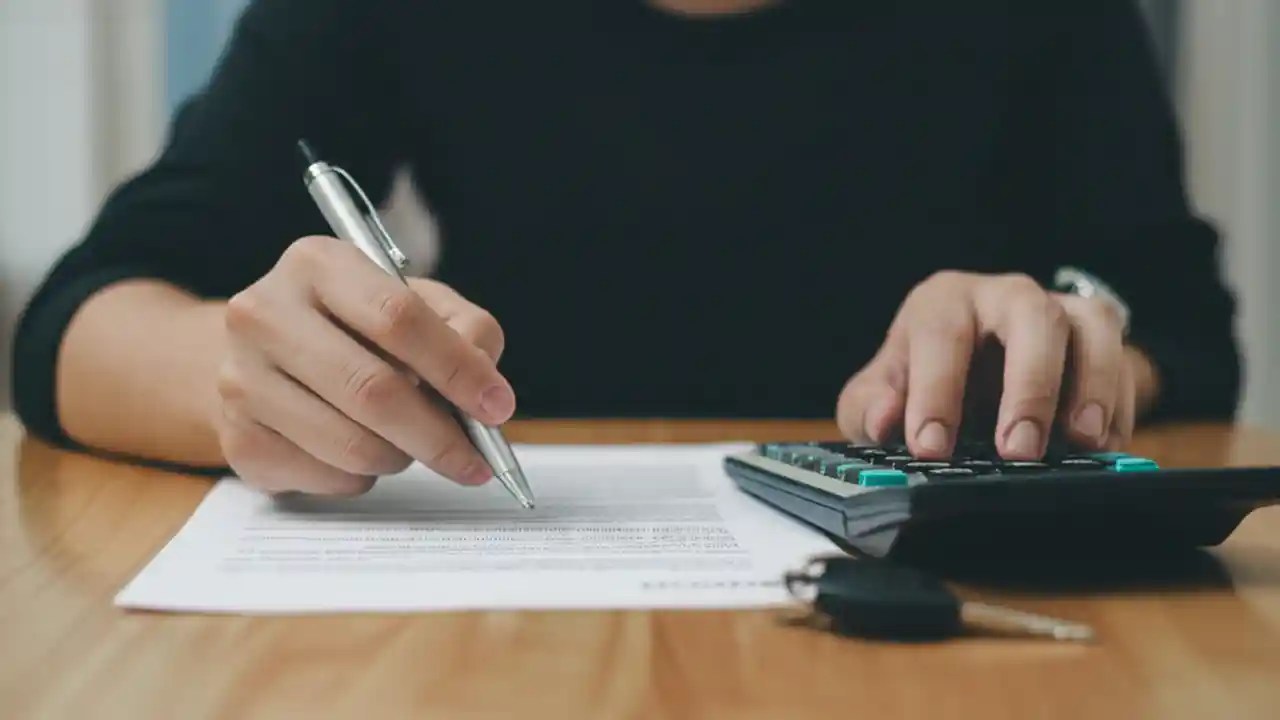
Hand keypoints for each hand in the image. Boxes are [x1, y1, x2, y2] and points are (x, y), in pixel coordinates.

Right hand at [215, 236, 514, 495]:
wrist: (261, 354)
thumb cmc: (354, 326)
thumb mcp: (415, 302)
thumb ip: (465, 330)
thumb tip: (488, 392)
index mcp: (318, 264)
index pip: (398, 317)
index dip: (457, 368)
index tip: (497, 407)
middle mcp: (264, 314)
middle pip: (373, 390)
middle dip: (439, 435)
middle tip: (476, 460)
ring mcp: (240, 378)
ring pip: (352, 445)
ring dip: (401, 457)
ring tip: (409, 443)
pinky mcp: (236, 438)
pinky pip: (326, 477)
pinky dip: (362, 476)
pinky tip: (359, 451)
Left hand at [836, 271, 1155, 459]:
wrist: (972, 374)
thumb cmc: (919, 383)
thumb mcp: (880, 394)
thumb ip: (870, 407)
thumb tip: (884, 419)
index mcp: (944, 302)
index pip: (941, 334)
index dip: (937, 391)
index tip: (931, 448)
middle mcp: (1005, 296)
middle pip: (1030, 315)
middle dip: (1029, 385)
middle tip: (1018, 451)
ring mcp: (1060, 312)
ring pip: (1092, 324)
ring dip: (1093, 384)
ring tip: (1082, 443)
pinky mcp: (1101, 342)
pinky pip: (1125, 364)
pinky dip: (1119, 409)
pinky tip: (1103, 452)